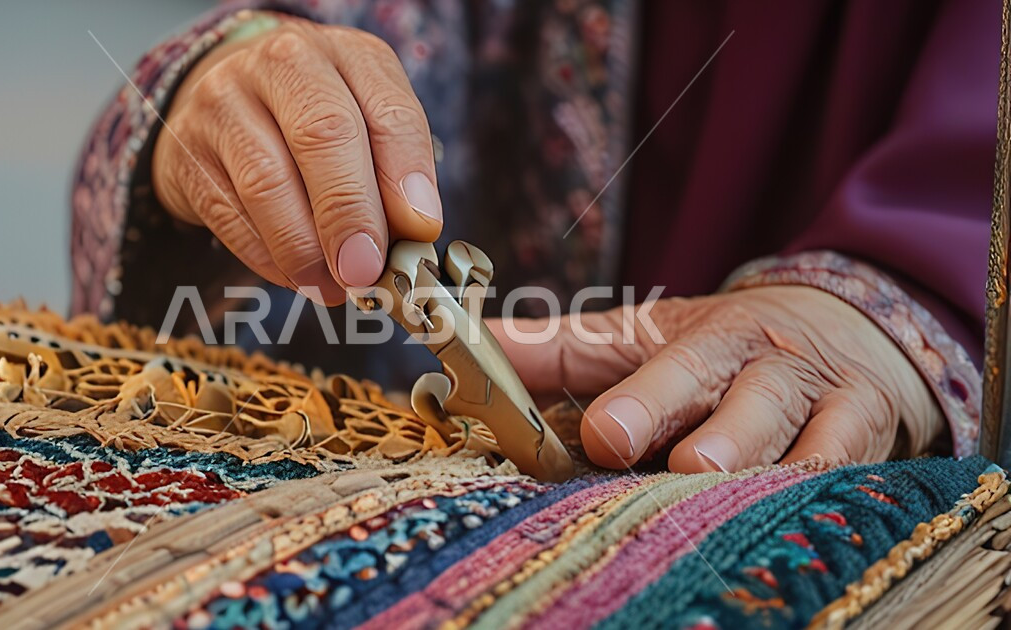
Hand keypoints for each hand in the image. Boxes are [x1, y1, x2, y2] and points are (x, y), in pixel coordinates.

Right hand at [153, 13, 442, 304]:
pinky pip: (228, 213)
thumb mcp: (368, 125)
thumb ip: (393, 171)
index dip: (407, 175)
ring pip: (267, 181)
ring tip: (333, 287)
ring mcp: (225, 101)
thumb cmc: (314, 119)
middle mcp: (284, 63)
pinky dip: (266, 257)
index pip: (388, 111)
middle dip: (350, 214)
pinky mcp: (187, 149)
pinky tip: (295, 278)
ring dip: (305, 249)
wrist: (226, 97)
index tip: (420, 231)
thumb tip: (412, 234)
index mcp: (349, 55)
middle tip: (365, 271)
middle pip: (323, 135)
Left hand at [488, 286, 944, 471]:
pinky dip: (833, 491)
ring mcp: (828, 406)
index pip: (676, 368)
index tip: (607, 434)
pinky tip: (806, 518)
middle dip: (718, 437)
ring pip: (810, 444)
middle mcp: (771, 369)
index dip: (643, 401)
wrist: (847, 324)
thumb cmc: (719, 348)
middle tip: (688, 467)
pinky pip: (856, 471)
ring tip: (740, 496)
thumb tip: (470, 345)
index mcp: (708, 341)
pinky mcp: (872, 439)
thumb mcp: (642, 338)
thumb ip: (557, 350)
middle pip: (747, 404)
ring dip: (778, 472)